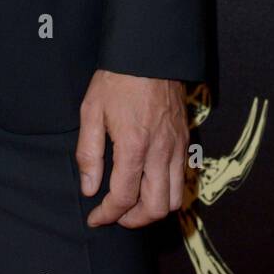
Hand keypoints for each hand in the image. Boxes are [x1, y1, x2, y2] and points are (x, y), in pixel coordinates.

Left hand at [75, 70, 188, 227]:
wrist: (148, 54)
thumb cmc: (116, 80)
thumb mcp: (91, 111)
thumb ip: (89, 153)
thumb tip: (89, 188)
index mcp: (134, 146)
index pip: (124, 197)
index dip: (107, 214)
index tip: (95, 218)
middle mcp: (160, 151)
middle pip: (156, 208)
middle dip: (134, 220)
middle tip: (116, 214)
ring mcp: (176, 147)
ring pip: (175, 198)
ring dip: (154, 209)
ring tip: (134, 203)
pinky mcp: (185, 140)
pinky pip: (183, 178)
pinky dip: (168, 191)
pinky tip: (150, 183)